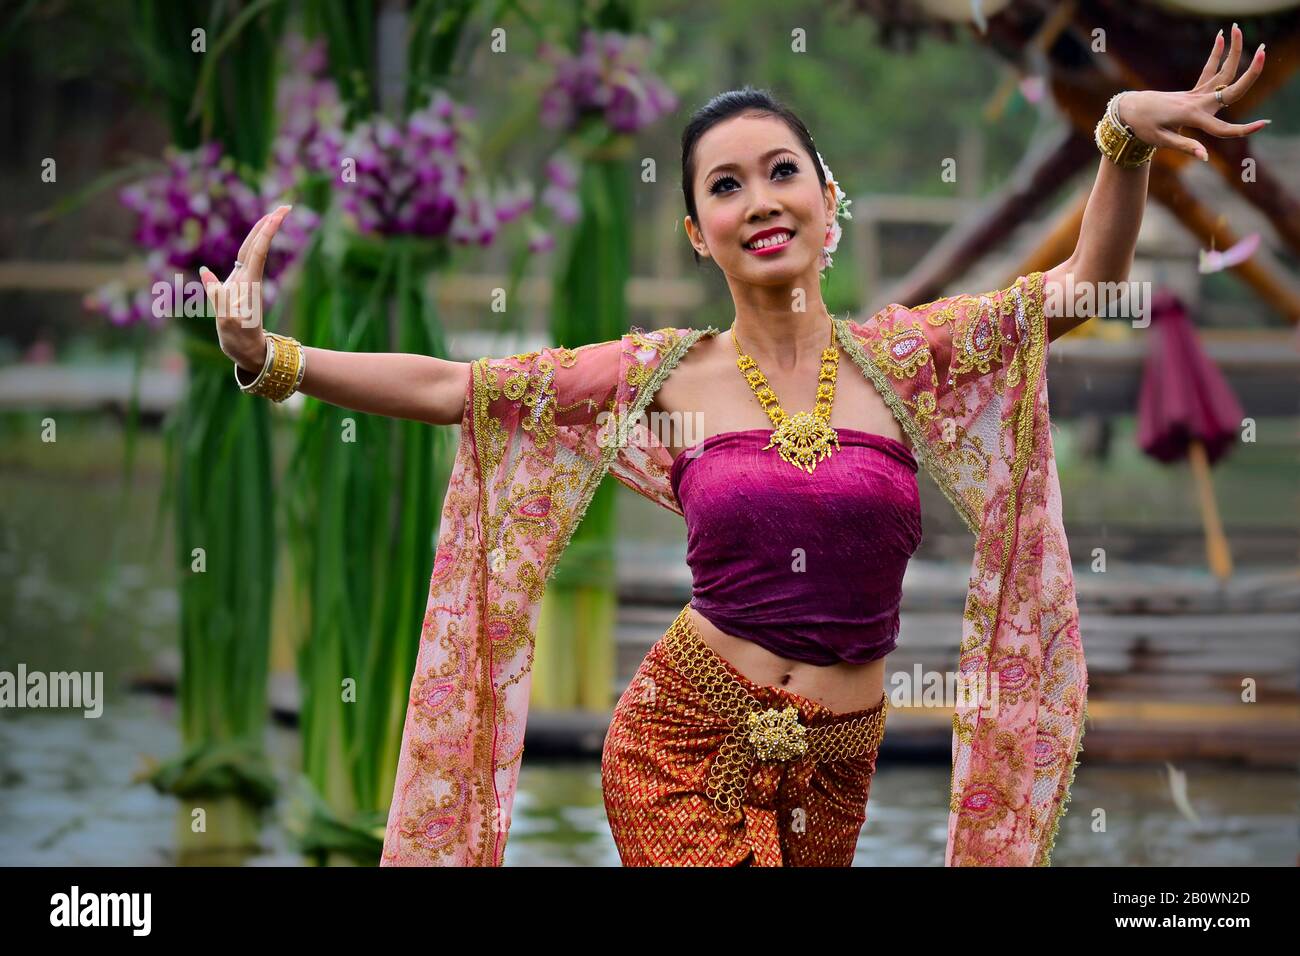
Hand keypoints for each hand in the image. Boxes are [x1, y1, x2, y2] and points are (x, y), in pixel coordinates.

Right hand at [198, 204, 292, 372]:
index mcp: (247, 282)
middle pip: (257, 245)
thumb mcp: (226, 319)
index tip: (278, 213)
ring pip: (253, 250)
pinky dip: (251, 245)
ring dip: (263, 232)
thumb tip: (206, 272)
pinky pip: (245, 260)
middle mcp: (248, 278)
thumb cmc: (237, 336)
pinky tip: (256, 236)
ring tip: (273, 214)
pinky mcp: (240, 285)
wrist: (247, 350)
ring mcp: (245, 280)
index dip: (266, 230)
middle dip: (269, 225)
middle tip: (284, 206)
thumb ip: (217, 296)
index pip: (257, 250)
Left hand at [1118, 23, 1268, 162]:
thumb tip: (1205, 157)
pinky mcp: (1193, 92)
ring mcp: (1195, 95)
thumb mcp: (1160, 140)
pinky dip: (1216, 54)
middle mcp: (1196, 102)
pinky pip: (1209, 71)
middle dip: (1250, 73)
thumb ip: (1186, 146)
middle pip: (1231, 88)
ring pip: (1222, 73)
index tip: (1263, 124)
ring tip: (1240, 30)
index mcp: (1191, 116)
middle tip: (1265, 53)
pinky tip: (1221, 37)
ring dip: (1234, 51)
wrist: (1129, 109)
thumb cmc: (1142, 127)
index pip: (1222, 128)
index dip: (1242, 129)